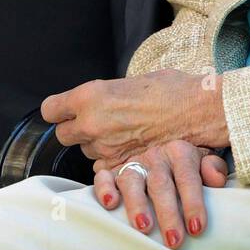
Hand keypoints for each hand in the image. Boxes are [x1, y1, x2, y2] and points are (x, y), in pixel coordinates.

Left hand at [41, 68, 227, 167]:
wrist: (199, 111)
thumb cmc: (171, 89)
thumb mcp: (132, 81)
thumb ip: (109, 94)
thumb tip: (103, 99)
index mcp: (90, 96)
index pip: (50, 110)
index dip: (58, 111)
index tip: (65, 111)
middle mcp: (92, 124)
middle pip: (63, 135)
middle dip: (76, 131)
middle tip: (97, 124)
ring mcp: (106, 149)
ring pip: (86, 153)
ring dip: (97, 147)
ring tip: (121, 136)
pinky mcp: (122, 167)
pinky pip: (104, 168)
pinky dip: (113, 162)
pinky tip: (130, 151)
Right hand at [92, 141, 228, 249]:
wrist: (160, 150)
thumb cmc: (185, 167)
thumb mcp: (203, 162)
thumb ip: (212, 169)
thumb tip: (216, 179)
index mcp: (180, 153)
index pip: (188, 178)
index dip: (193, 203)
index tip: (196, 229)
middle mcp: (156, 157)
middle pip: (161, 184)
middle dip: (168, 214)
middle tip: (174, 240)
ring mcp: (133, 163)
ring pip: (132, 181)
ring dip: (137, 205)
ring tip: (144, 228)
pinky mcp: (111, 171)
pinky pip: (104, 176)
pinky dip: (104, 189)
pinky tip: (109, 204)